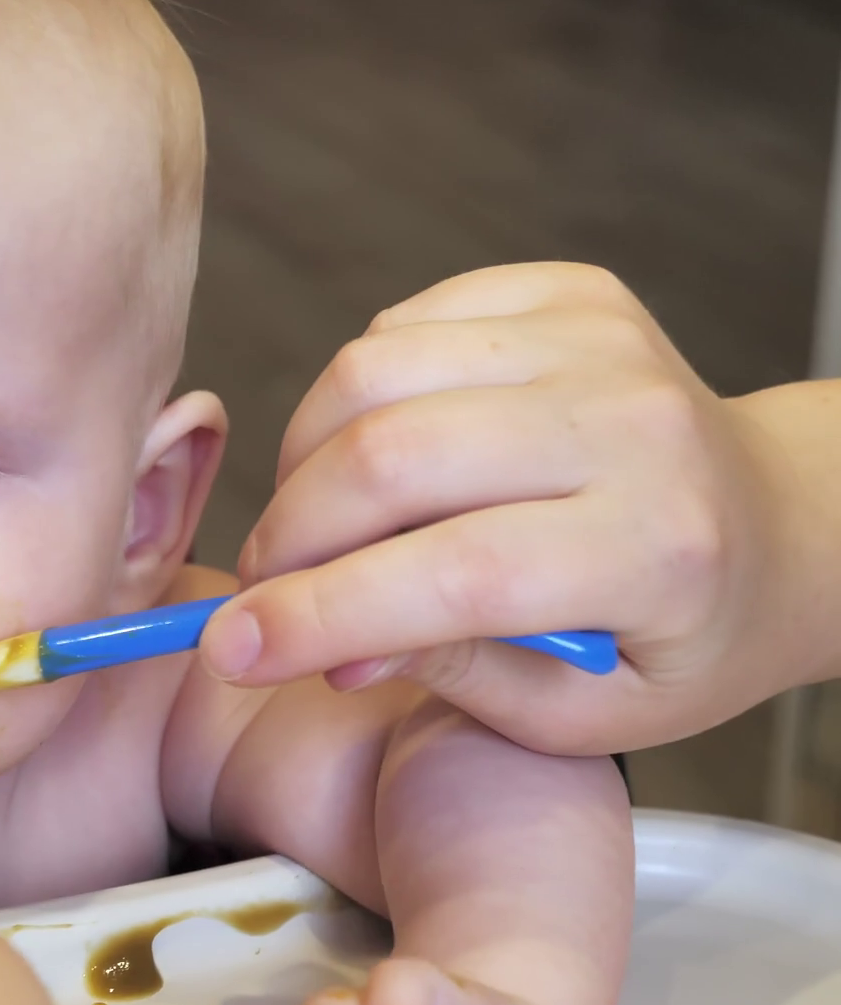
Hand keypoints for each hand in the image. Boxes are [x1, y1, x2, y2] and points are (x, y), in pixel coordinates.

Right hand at [198, 261, 820, 754]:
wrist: (774, 521)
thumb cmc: (678, 634)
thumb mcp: (583, 713)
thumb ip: (452, 674)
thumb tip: (321, 647)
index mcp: (659, 548)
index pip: (455, 576)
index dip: (319, 614)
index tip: (229, 650)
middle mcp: (636, 422)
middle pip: (393, 456)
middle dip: (289, 533)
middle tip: (263, 586)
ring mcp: (600, 338)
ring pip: (372, 373)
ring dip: (304, 461)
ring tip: (316, 524)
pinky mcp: (565, 291)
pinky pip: (396, 326)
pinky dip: (350, 400)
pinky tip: (375, 456)